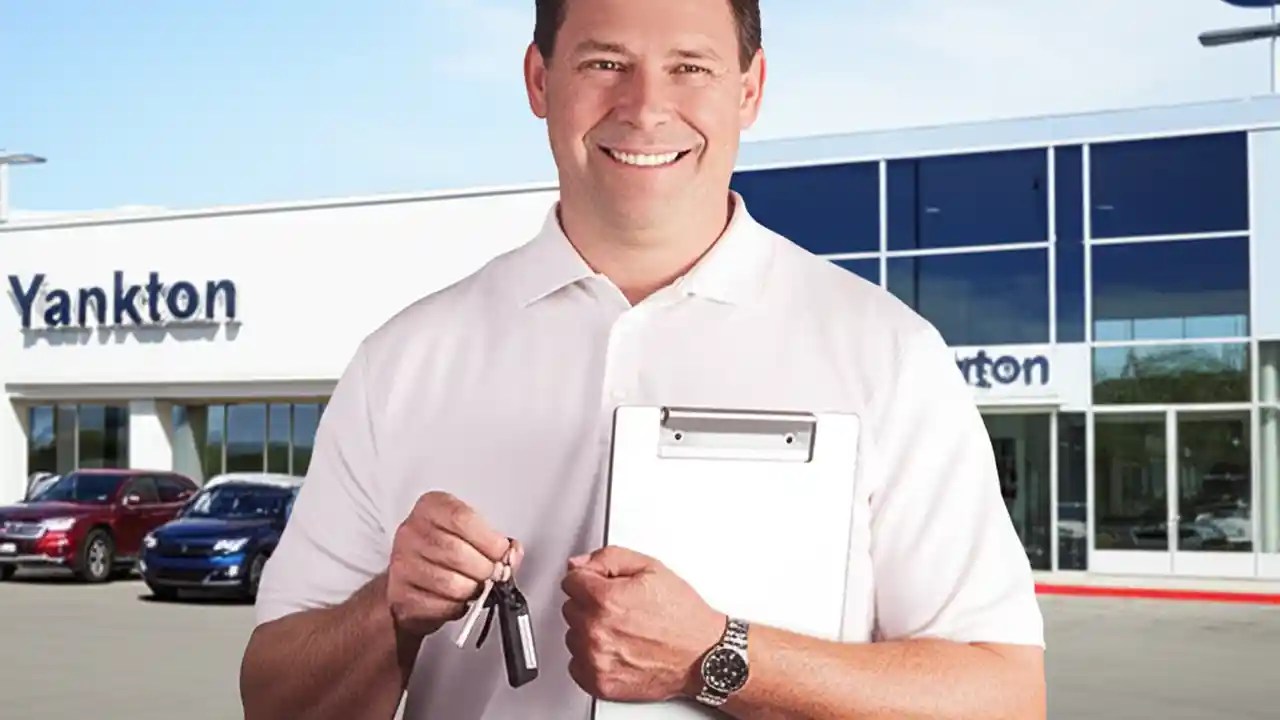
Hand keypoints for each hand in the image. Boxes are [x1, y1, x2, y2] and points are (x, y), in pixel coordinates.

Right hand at [386, 491, 523, 638]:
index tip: (502, 552)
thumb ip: (497, 544)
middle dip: (485, 568)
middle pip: (456, 551)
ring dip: (473, 590)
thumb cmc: (446, 555)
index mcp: (431, 507)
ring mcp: (402, 562)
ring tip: (477, 587)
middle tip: (493, 574)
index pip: (461, 518)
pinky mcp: (401, 593)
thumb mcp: (472, 537)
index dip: (489, 540)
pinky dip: (457, 607)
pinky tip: (459, 599)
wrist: (412, 584)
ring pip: (449, 582)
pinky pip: (439, 604)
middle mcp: (411, 531)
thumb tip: (513, 554)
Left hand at [560, 545, 724, 701]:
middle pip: (571, 607)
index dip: (591, 579)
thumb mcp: (651, 568)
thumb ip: (608, 559)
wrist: (703, 655)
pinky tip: (616, 648)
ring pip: (573, 635)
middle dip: (591, 604)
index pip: (571, 580)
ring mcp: (596, 659)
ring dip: (590, 630)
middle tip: (622, 608)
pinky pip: (577, 663)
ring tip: (622, 629)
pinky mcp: (599, 683)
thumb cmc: (682, 616)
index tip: (605, 585)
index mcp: (605, 600)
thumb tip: (579, 565)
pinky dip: (592, 657)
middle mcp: (596, 631)